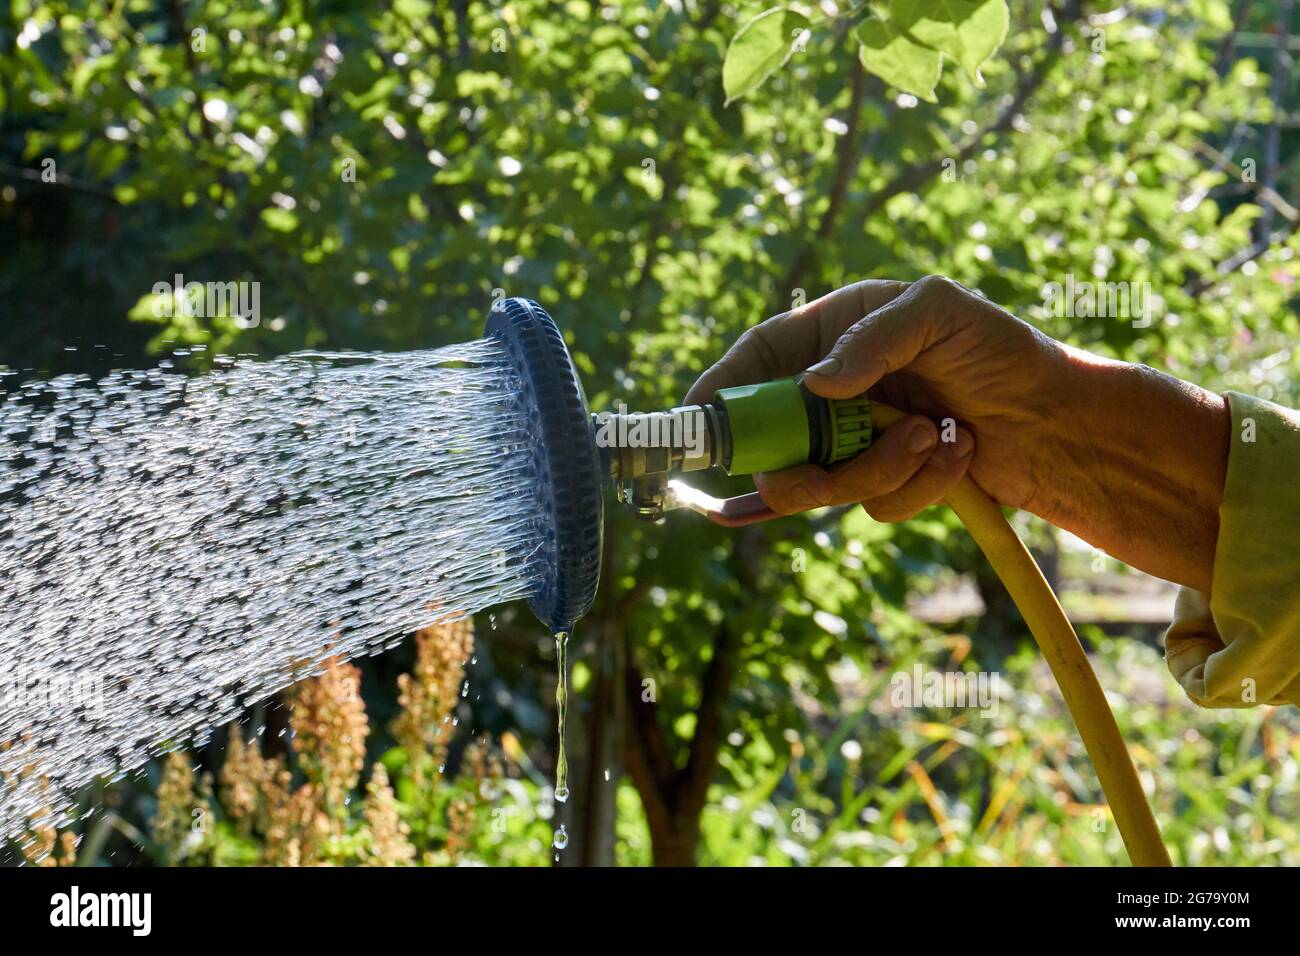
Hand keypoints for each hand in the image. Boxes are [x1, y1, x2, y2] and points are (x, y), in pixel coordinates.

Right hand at [686, 275, 1068, 520]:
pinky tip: (957, 456)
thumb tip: (814, 386)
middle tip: (841, 452)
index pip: (757, 361)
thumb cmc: (1001, 350)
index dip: (721, 392)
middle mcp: (837, 390)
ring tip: (932, 438)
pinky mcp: (885, 483)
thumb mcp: (938, 312)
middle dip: (805, 457)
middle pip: (773, 440)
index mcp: (836, 334)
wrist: (1061, 422)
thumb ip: (873, 339)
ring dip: (877, 469)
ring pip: (819, 485)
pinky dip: (916, 487)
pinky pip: (870, 506)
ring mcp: (857, 441)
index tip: (696, 420)